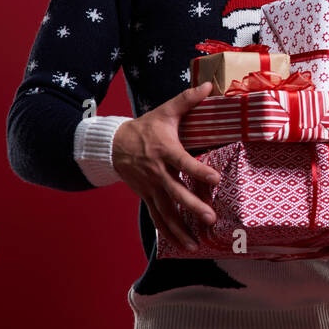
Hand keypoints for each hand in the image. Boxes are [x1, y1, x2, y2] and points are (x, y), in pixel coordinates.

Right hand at [112, 81, 221, 251]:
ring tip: (196, 243)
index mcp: (165, 150)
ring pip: (166, 210)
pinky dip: (168, 231)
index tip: (216, 179)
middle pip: (176, 192)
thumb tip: (210, 84)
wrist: (113, 144)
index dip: (199, 170)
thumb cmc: (145, 127)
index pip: (184, 162)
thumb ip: (188, 100)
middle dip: (193, 206)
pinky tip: (181, 243)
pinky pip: (157, 216)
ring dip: (181, 228)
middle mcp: (157, 172)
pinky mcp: (145, 196)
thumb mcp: (165, 111)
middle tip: (211, 218)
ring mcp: (150, 187)